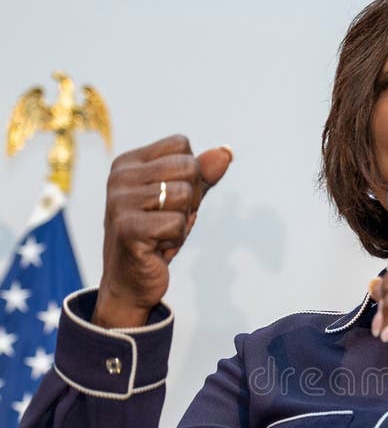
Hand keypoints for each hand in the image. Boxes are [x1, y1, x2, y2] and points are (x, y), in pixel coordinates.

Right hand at [93, 134, 232, 327]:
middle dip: (191, 198)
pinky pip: (177, 223)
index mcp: (129, 162)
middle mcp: (120, 176)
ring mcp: (120, 201)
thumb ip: (204, 175)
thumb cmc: (157, 236)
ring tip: (162, 234)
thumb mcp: (184, 201)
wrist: (131, 282)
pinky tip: (157, 247)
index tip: (173, 200)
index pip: (182, 145)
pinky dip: (175, 239)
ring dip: (182, 221)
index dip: (192, 174)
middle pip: (187, 167)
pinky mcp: (128, 228)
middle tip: (169, 220)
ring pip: (184, 195)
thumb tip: (226, 152)